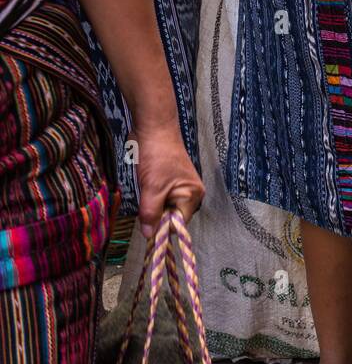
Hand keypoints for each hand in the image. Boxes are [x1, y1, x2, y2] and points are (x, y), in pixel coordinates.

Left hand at [134, 122, 203, 237]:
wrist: (154, 128)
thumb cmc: (157, 156)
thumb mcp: (152, 188)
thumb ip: (150, 213)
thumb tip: (148, 235)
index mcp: (193, 196)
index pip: (178, 224)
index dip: (163, 226)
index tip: (148, 221)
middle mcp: (191, 193)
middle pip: (172, 217)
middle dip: (157, 213)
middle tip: (146, 200)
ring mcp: (182, 186)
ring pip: (165, 207)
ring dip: (153, 204)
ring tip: (147, 189)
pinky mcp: (172, 181)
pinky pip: (162, 197)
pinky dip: (153, 196)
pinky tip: (148, 184)